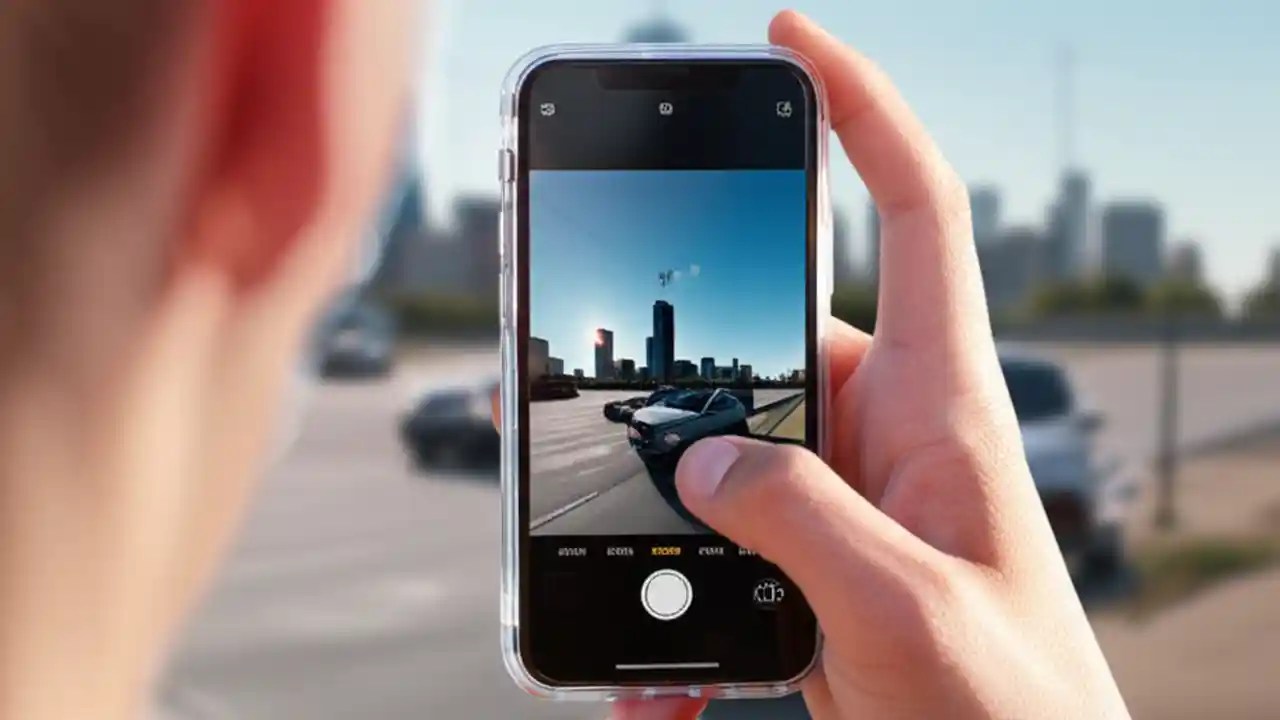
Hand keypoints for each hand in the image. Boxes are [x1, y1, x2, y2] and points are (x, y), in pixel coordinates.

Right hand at [618, 11, 1129, 719]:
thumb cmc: (1011, 716)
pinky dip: (675, 587)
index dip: (861, 113)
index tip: (791, 42)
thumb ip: (807, 523)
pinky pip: (724, 536)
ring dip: (661, 488)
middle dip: (684, 346)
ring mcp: (846, 497)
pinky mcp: (814, 560)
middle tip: (587, 371)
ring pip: (733, 440)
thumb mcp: (911, 615)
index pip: (916, 214)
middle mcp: (890, 434)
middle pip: (776, 328)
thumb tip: (710, 460)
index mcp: (945, 409)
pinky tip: (649, 662)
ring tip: (585, 527)